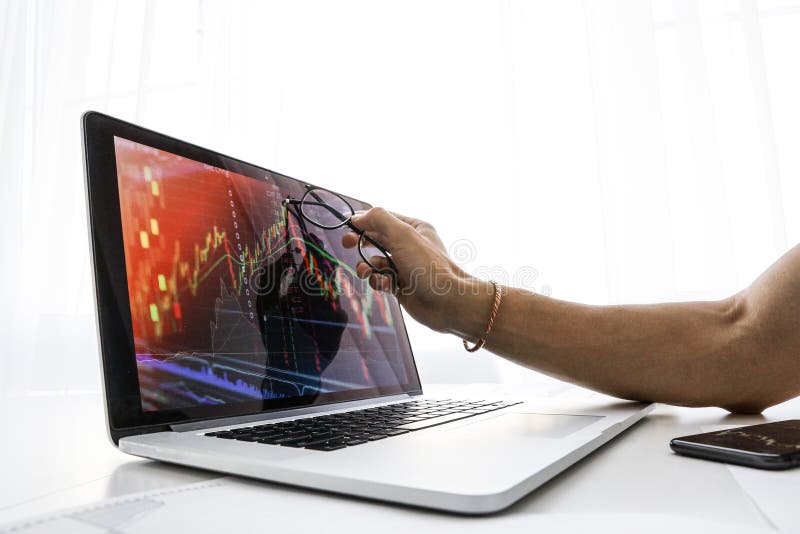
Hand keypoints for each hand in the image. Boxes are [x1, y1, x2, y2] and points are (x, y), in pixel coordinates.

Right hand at [342, 208, 491, 334]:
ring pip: (375, 262)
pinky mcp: (401, 285)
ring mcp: (404, 266)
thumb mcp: (403, 235)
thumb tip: (358, 217)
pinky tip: (386, 285)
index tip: (347, 225)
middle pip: (376, 239)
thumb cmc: (430, 267)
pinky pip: (380, 279)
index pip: (383, 219)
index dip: (364, 221)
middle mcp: (409, 246)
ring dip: (367, 266)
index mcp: (414, 228)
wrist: (447, 302)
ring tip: (367, 271)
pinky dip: (379, 282)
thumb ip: (379, 220)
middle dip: (361, 242)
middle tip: (348, 243)